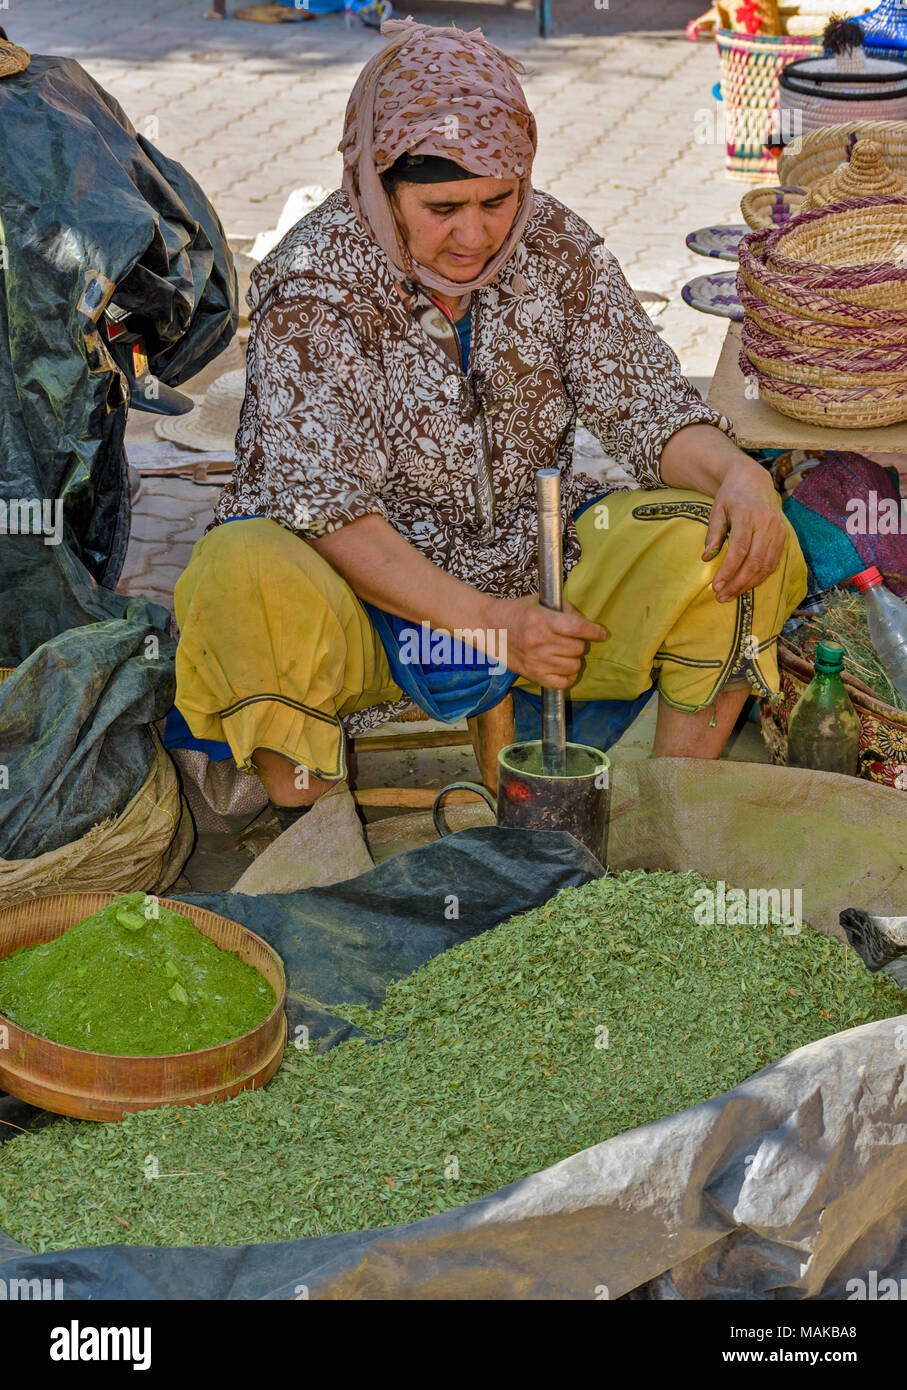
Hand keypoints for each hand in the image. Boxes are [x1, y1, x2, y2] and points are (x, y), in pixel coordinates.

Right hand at [489, 595, 606, 688]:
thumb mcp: (540, 601)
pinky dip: (569, 676)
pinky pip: (562, 682)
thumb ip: (565, 610)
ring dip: (574, 659)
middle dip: (580, 643)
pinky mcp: (532, 674)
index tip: (601, 634)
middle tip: (572, 639)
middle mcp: (538, 641)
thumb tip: (586, 625)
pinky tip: (565, 667)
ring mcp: (535, 660)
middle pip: (577, 648)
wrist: (491, 627)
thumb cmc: (518, 612)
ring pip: (573, 665)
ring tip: (566, 652)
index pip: (577, 628)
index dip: (593, 631)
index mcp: (541, 619)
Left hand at [702, 462, 786, 602]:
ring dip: (749, 584)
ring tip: (731, 595)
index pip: (739, 550)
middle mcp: (766, 524)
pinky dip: (761, 576)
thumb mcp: (717, 510)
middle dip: (738, 583)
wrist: (754, 480)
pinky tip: (747, 585)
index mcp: (748, 515)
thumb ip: (713, 534)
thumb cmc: (731, 496)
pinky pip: (774, 562)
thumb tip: (706, 558)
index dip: (728, 571)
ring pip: (766, 565)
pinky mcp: (783, 535)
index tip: (716, 586)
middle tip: (722, 597)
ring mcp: (778, 530)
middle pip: (755, 561)